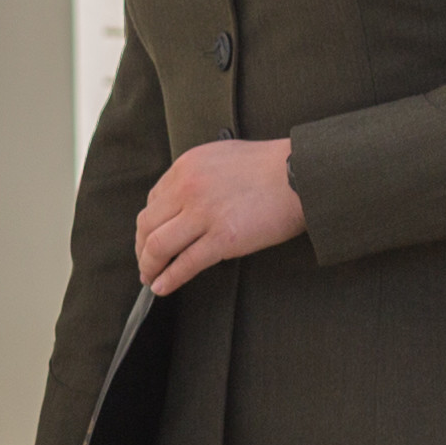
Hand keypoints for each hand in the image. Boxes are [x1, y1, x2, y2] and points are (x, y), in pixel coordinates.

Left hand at [135, 135, 304, 294]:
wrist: (304, 173)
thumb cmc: (274, 166)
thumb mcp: (223, 157)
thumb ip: (200, 175)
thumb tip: (187, 199)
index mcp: (187, 167)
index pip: (153, 201)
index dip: (148, 225)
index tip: (148, 238)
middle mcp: (188, 188)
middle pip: (147, 225)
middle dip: (141, 248)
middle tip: (146, 263)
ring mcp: (203, 214)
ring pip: (158, 246)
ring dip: (149, 267)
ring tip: (150, 278)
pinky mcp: (222, 239)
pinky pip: (184, 264)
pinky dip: (168, 279)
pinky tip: (162, 287)